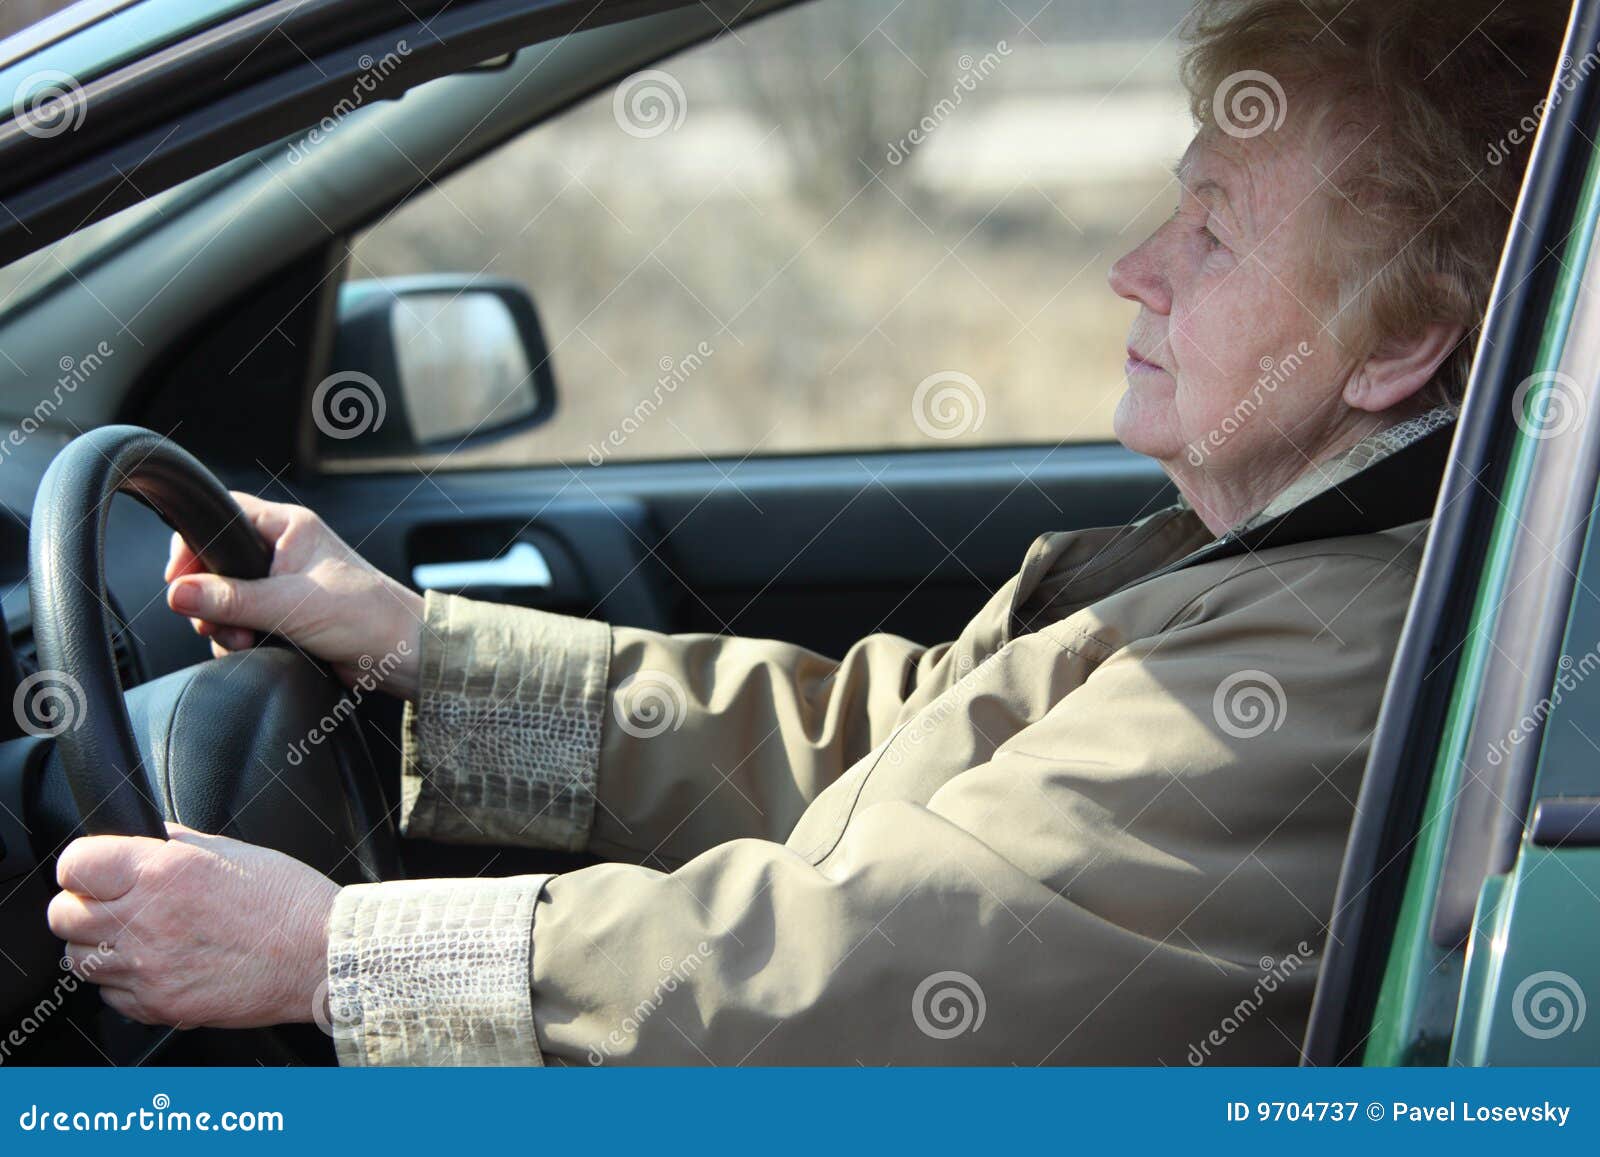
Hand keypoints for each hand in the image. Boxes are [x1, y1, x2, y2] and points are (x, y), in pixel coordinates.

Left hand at [46, 824, 338, 1028]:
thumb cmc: (289, 900)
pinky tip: (158, 967)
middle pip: (64, 916)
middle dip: (83, 906)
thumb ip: (178, 844)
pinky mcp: (160, 1005)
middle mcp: (146, 920)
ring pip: (79, 960)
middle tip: (112, 905)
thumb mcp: (234, 849)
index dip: (84, 866)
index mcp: (163, 872)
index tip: (96, 871)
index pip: (75, 865)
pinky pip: (110, 997)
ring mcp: (149, 969)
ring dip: (99, 947)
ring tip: (135, 939)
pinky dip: (124, 984)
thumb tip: (146, 838)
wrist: (322, 955)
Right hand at [165, 492, 422, 697]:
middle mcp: (283, 550)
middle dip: (208, 597)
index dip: (193, 544)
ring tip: (243, 639)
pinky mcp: (285, 615)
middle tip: (215, 621)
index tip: (179, 580)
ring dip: (223, 623)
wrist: (402, 654)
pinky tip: (252, 648)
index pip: (223, 514)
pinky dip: (238, 637)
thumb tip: (179, 593)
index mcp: (288, 527)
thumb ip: (232, 599)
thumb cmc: (367, 615)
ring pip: (225, 597)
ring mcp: (283, 584)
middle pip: (215, 562)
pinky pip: (241, 621)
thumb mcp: (291, 605)